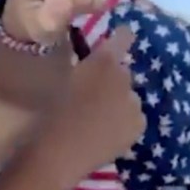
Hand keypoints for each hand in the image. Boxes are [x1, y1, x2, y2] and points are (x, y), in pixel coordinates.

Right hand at [44, 30, 144, 183]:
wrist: (59, 153)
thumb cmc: (51, 111)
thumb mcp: (63, 77)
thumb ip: (83, 66)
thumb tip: (93, 64)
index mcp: (103, 60)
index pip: (124, 37)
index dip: (122, 37)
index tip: (119, 39)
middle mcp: (124, 77)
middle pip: (124, 72)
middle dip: (114, 79)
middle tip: (95, 94)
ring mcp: (134, 103)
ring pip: (130, 96)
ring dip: (120, 101)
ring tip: (100, 118)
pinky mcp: (138, 126)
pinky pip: (135, 117)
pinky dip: (126, 121)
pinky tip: (108, 132)